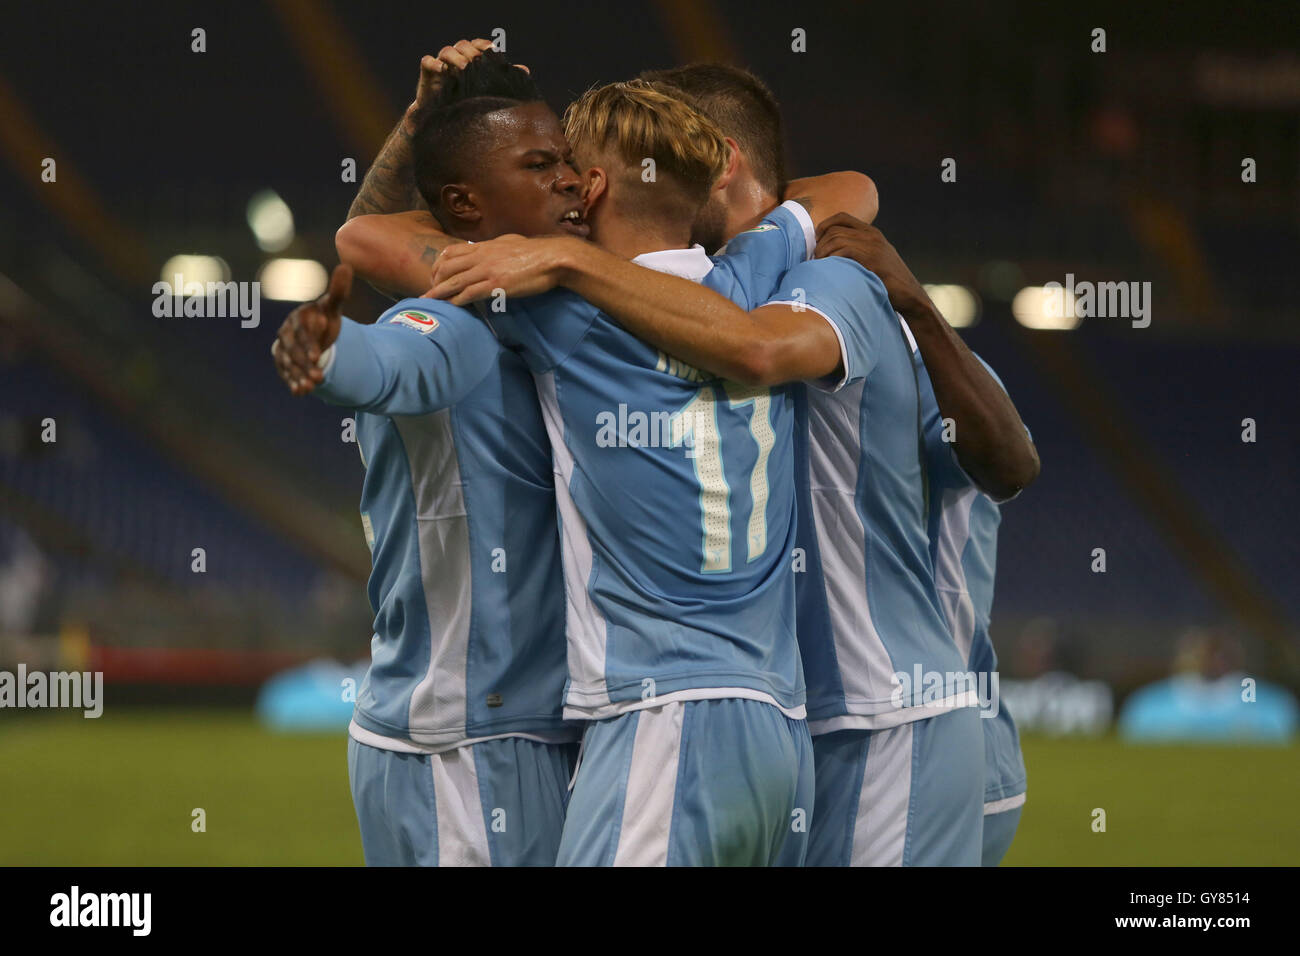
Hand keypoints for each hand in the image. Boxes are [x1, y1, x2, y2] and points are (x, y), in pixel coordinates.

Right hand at [272, 264, 351, 395]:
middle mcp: (286, 333)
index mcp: (299, 318)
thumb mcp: (333, 307)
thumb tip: (347, 266)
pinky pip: (285, 372)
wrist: (315, 332)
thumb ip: (338, 291)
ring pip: (288, 363)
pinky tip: (300, 392)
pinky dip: (292, 382)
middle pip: (293, 350)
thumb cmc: (324, 318)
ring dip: (298, 375)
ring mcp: (283, 348)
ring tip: (311, 387)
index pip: (301, 331)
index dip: (308, 343)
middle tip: (320, 377)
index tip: (317, 356)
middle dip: (305, 364)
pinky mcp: (283, 361)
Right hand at [402, 39, 529, 134]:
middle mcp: (456, 64)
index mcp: (471, 65)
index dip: (484, 45)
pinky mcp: (427, 79)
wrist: (444, 132)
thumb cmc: (469, 112)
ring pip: (446, 51)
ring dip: (455, 56)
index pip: (477, 46)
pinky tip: (443, 70)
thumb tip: (525, 70)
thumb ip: (504, 83)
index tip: (493, 50)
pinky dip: (434, 63)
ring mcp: (441, 70)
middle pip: (462, 46)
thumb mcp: (489, 98)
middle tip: (477, 60)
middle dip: (471, 50)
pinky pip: (427, 62)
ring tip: (464, 66)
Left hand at [426, 235, 578, 304]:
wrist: (552, 258)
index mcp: (484, 247)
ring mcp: (487, 271)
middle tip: (430, 292)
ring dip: (438, 293)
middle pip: (447, 267)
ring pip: (453, 282)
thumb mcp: (511, 241)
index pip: (451, 251)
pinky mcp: (495, 285)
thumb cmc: (536, 252)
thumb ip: (496, 246)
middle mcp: (481, 257)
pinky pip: (468, 294)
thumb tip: (490, 248)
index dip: (439, 264)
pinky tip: (450, 308)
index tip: (435, 275)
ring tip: (428, 301)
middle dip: (434, 280)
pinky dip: (456, 301)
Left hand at [814, 214, 929, 315]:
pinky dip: (831, 260)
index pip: (842, 217)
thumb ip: (858, 250)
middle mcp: (872, 236)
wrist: (910, 296)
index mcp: (872, 232)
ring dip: (822, 253)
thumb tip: (830, 253)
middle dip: (820, 245)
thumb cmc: (888, 283)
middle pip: (835, 230)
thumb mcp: (874, 259)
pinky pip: (844, 251)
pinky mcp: (873, 260)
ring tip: (819, 266)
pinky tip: (829, 270)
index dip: (824, 225)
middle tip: (815, 260)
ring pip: (836, 239)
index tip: (816, 241)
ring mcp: (873, 247)